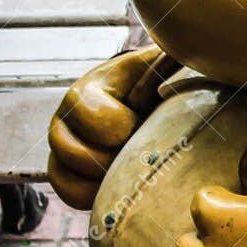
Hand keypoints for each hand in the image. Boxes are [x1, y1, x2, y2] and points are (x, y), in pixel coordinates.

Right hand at [47, 45, 179, 209]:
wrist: (149, 106)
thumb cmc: (159, 86)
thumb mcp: (161, 68)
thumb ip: (167, 60)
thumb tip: (185, 49)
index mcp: (89, 89)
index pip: (87, 112)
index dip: (119, 125)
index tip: (141, 121)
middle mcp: (66, 116)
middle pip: (68, 149)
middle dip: (108, 158)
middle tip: (136, 152)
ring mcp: (62, 144)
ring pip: (61, 173)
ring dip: (99, 180)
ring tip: (127, 172)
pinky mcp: (65, 169)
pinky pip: (65, 192)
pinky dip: (89, 197)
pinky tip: (115, 188)